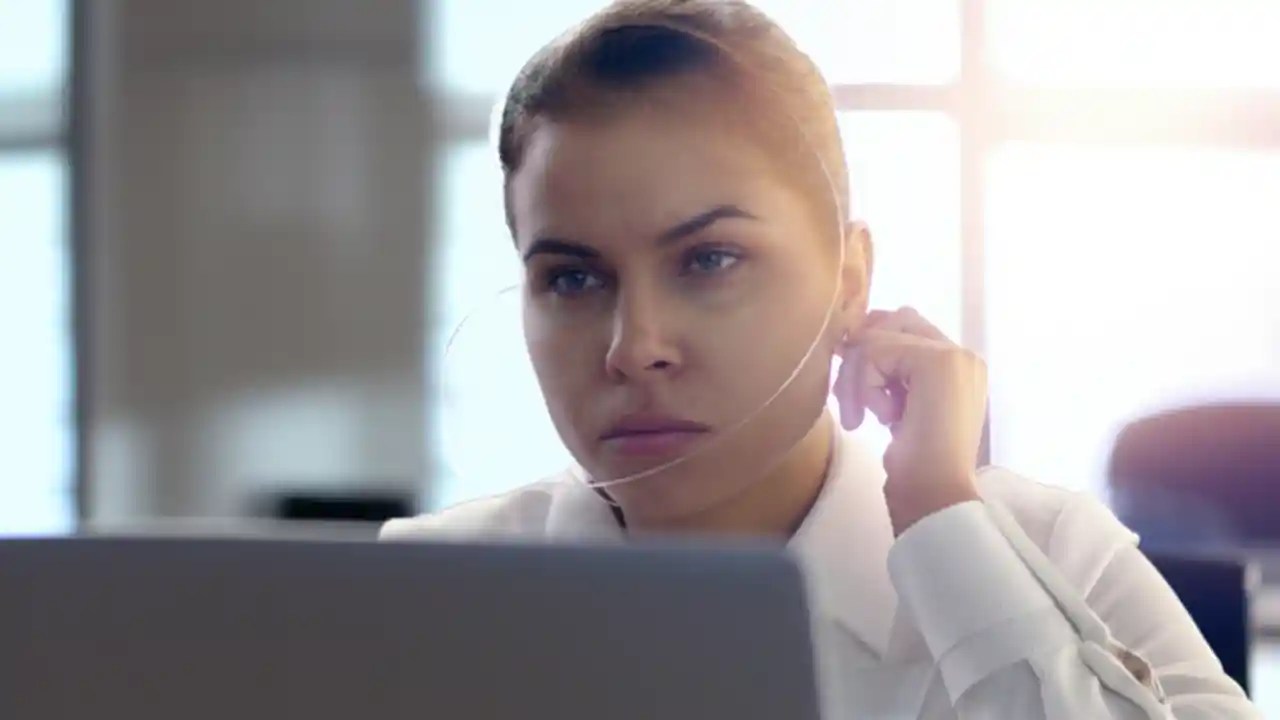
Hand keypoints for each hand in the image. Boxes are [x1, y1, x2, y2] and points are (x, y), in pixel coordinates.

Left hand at [832, 307, 986, 534]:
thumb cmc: (915, 467)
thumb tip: (852, 338)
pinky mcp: (938, 362)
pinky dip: (864, 385)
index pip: (904, 328)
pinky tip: (883, 419)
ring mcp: (954, 355)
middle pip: (891, 321)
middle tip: (855, 405)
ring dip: (857, 378)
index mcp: (958, 366)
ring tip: (867, 418)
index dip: (871, 351)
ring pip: (878, 336)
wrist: (935, 497)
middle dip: (861, 357)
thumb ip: (889, 373)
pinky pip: (875, 351)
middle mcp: (963, 354)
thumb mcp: (898, 409)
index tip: (861, 397)